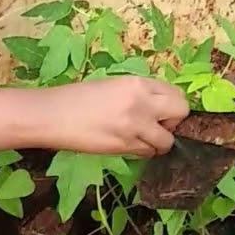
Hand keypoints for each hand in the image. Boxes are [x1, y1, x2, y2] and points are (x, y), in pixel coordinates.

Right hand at [36, 76, 188, 156]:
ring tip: (142, 138)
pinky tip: (129, 144)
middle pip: (181, 112)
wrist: (53, 115)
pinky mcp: (124, 146)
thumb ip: (138, 92)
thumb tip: (158, 104)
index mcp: (138, 83)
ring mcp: (135, 126)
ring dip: (159, 141)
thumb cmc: (78, 97)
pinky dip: (143, 151)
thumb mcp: (113, 85)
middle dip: (174, 121)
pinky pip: (147, 152)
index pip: (175, 92)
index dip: (171, 103)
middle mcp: (142, 102)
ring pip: (167, 140)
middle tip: (159, 124)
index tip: (162, 110)